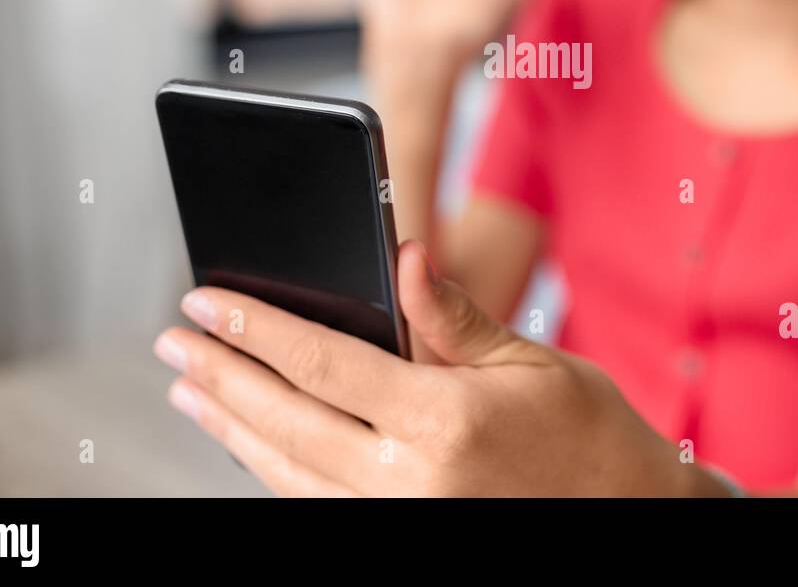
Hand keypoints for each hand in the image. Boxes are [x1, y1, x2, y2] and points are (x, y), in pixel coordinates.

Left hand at [153, 241, 725, 496]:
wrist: (624, 515)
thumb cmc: (586, 433)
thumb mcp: (528, 361)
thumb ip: (450, 317)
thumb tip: (405, 256)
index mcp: (444, 420)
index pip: (322, 365)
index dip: (255, 329)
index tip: (204, 303)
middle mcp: (410, 481)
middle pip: (285, 421)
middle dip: (220, 376)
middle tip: (173, 343)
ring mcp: (399, 522)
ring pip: (287, 473)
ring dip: (231, 428)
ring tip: (190, 391)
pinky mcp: (399, 542)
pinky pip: (314, 505)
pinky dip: (271, 470)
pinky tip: (250, 441)